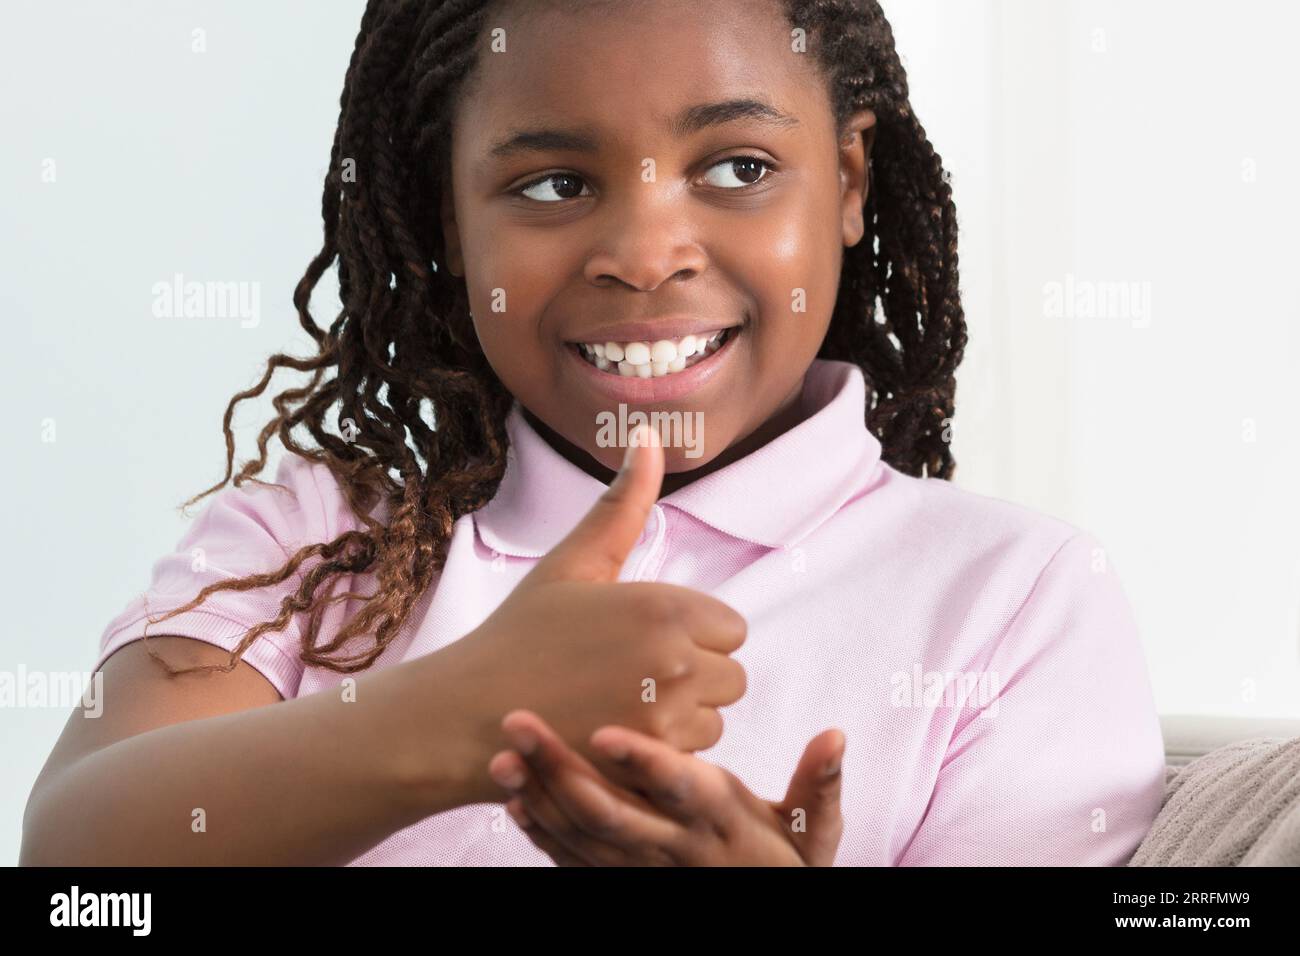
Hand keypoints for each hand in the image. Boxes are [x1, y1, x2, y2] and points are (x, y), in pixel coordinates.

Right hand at [444, 425, 747, 798]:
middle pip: (730, 674)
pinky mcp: (648, 763)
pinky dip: (664, 753)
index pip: (730, 627)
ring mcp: (665, 718)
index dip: (693, 634)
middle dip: (694, 676)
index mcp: (665, 606)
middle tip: (631, 674)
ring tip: (621, 704)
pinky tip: (617, 736)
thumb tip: (647, 435)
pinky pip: (691, 759)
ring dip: (682, 716)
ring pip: (715, 718)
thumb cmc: (521, 632)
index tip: (646, 640)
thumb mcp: (573, 561)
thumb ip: (623, 503)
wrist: (467, 714)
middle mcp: (676, 660)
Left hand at [488, 709, 845, 865]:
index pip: (679, 787)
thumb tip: (836, 734)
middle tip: (516, 721)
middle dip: (559, 767)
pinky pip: (571, 862)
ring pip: (580, 836)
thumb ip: (820, 787)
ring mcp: (640, 869)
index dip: (643, 761)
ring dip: (538, 794)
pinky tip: (510, 800)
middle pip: (609, 810)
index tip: (604, 731)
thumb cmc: (783, 866)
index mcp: (719, 821)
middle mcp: (673, 847)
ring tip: (501, 754)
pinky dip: (539, 834)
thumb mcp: (813, 835)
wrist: (758, 918)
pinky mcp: (618, 881)